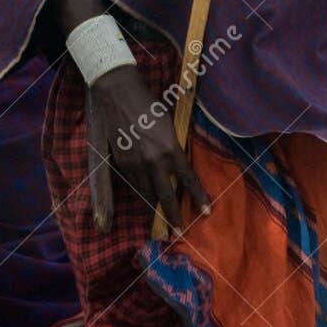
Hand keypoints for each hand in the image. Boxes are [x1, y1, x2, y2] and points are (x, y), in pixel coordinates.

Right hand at [93, 64, 210, 231]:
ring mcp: (135, 164)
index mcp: (170, 150)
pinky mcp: (121, 162)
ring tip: (159, 225)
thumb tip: (178, 165)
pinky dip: (139, 194)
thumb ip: (174, 148)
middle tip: (178, 233)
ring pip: (146, 195)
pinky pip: (132, 185)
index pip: (188, 180)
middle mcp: (153, 161)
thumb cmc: (149, 105)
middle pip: (166, 197)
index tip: (207, 212)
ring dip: (153, 210)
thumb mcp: (169, 126)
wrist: (119, 94)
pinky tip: (143, 202)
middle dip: (173, 217)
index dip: (199, 198)